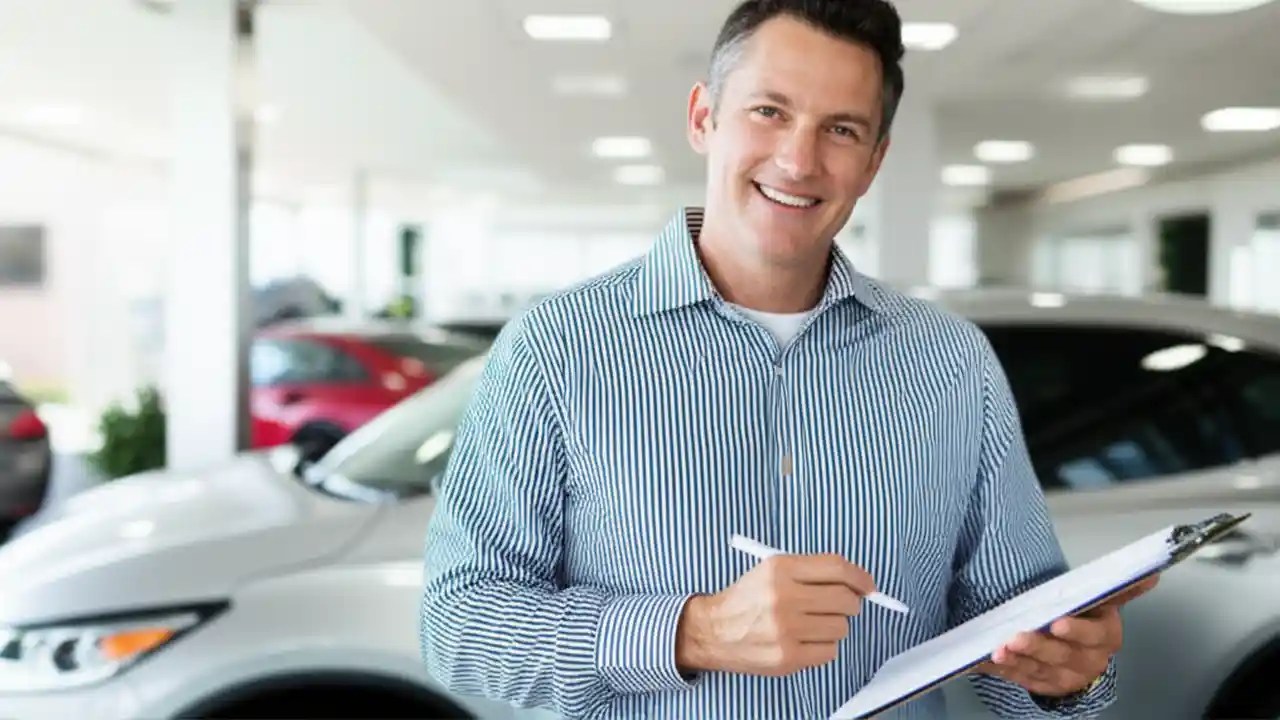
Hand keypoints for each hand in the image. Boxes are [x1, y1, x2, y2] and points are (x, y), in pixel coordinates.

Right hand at [676, 554, 875, 675]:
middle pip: (845, 600)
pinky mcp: (787, 657)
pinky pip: (830, 651)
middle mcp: (783, 597)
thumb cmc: (748, 599)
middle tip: (836, 605)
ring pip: (841, 627)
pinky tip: (804, 640)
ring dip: (833, 626)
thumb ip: (811, 571)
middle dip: (848, 603)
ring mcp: (785, 630)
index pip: (837, 568)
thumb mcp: (771, 570)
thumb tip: (857, 582)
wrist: (714, 631)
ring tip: (811, 624)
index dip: (860, 577)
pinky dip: (823, 646)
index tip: (867, 586)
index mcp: (780, 569)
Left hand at [974, 574, 1159, 696]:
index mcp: (1105, 636)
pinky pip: (1022, 679)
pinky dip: (1003, 670)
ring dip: (1017, 660)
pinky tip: (985, 661)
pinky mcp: (1045, 685)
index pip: (1094, 635)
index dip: (1076, 631)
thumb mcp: (1102, 601)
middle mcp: (1088, 660)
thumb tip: (1151, 572)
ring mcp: (1066, 677)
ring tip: (997, 651)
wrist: (1081, 650)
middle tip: (1015, 638)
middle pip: (1062, 655)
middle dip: (1037, 646)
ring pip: (1040, 670)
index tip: (1058, 623)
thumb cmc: (1087, 617)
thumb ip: (1120, 587)